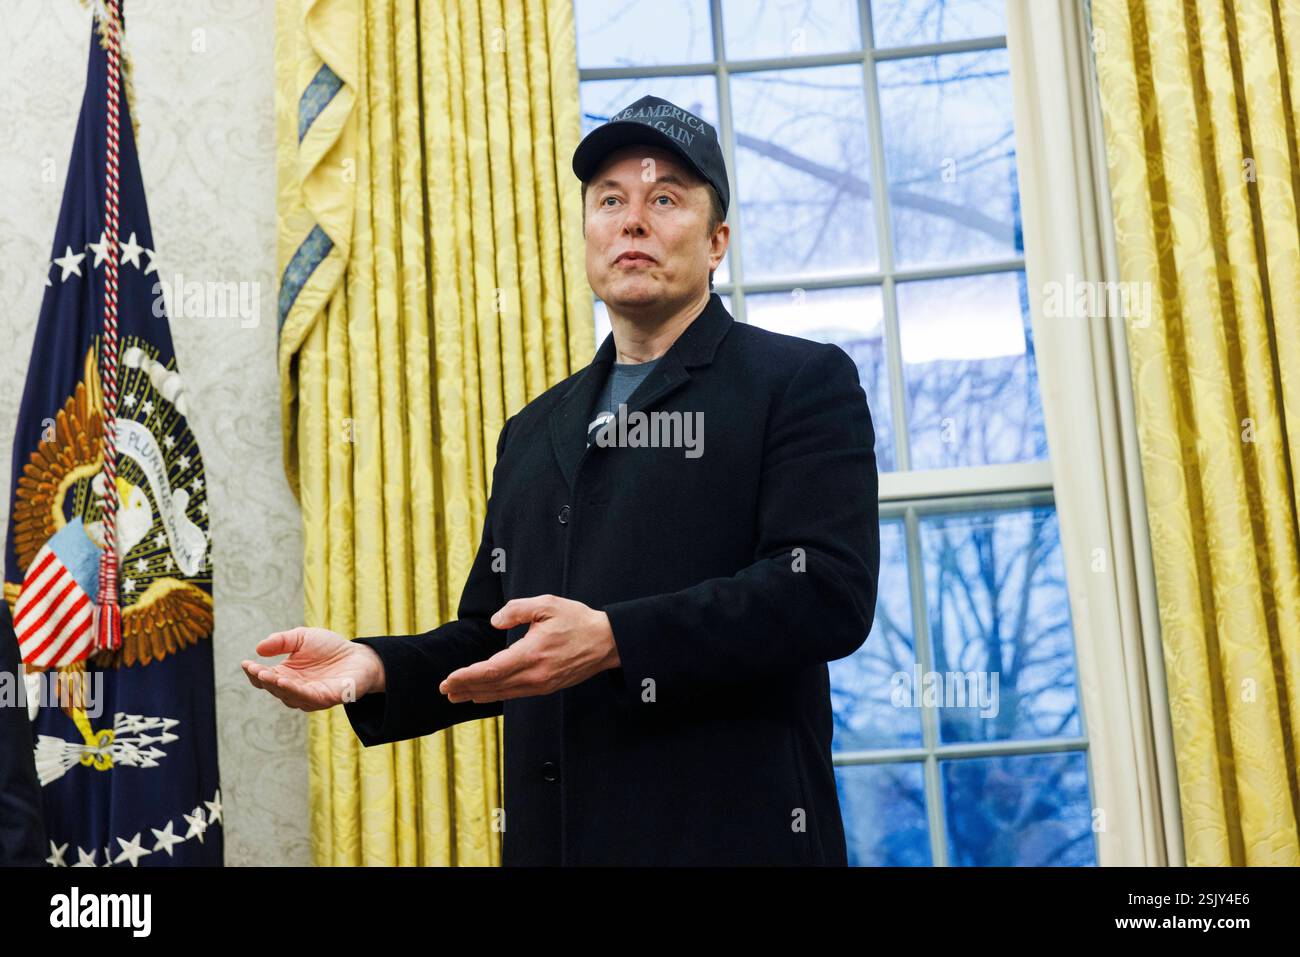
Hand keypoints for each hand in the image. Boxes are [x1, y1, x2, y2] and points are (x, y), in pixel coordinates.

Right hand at [241, 627, 383, 711]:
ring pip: (288, 696)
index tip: (246, 663)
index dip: (254, 673)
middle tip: (256, 669)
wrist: (360, 655)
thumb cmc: (330, 648)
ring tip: (267, 674)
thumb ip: (281, 641)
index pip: (264, 679)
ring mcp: (309, 697)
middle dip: (263, 679)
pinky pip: (307, 698)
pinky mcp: (325, 699)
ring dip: (276, 686)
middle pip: (273, 689)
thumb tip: (258, 649)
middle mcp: (294, 689)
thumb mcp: (301, 638)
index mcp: (285, 676)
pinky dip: (295, 691)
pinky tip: (286, 682)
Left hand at [440, 595, 618, 703]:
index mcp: (532, 654)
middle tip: (444, 690)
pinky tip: (485, 694)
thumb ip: (517, 610)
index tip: (449, 678)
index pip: (491, 670)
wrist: (607, 642)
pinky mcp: (547, 687)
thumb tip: (496, 623)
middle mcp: (535, 675)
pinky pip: (515, 694)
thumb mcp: (547, 604)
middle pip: (492, 686)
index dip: (467, 676)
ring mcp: (542, 684)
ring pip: (503, 694)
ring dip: (478, 695)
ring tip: (457, 696)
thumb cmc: (578, 621)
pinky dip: (496, 695)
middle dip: (466, 688)